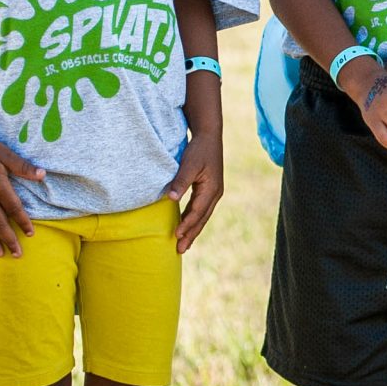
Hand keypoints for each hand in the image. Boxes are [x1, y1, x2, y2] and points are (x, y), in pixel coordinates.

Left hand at [166, 126, 222, 251]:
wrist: (209, 136)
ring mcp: (214, 192)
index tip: (176, 235)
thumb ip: (181, 181)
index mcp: (212, 189)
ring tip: (183, 244)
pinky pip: (202, 210)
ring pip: (202, 216)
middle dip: (191, 234)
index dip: (187, 224)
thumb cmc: (199, 149)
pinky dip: (194, 220)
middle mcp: (215, 193)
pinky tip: (186, 226)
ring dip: (193, 230)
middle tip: (180, 250)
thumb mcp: (189, 163)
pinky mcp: (210, 190)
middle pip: (202, 219)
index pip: (198, 211)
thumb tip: (171, 198)